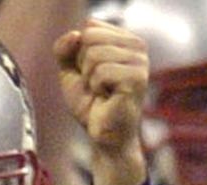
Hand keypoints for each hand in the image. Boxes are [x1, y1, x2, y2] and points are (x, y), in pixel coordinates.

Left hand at [52, 19, 148, 184]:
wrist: (102, 134)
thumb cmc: (91, 103)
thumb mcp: (69, 70)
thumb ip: (65, 48)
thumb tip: (75, 34)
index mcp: (125, 39)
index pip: (90, 27)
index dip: (79, 53)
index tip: (91, 73)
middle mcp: (138, 46)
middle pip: (90, 38)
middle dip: (83, 65)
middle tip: (96, 85)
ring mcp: (140, 61)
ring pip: (94, 55)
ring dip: (90, 78)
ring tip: (102, 92)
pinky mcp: (137, 78)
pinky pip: (101, 72)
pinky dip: (96, 87)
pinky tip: (107, 97)